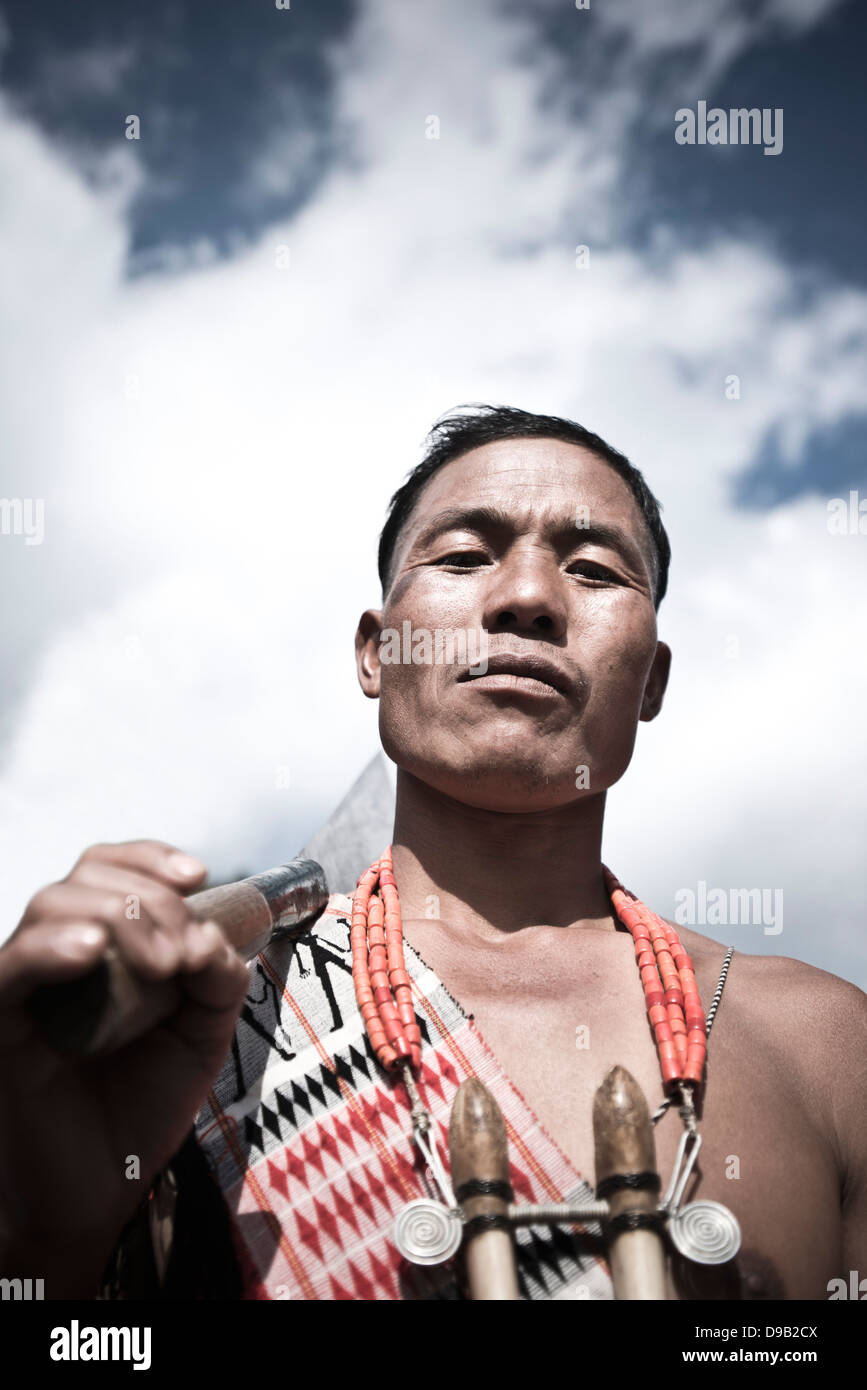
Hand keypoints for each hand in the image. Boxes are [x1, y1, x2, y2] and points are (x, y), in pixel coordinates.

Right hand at [0, 840, 248, 1295]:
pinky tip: (90, 953)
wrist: (104, 1187)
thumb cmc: (144, 1103)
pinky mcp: (0, 1022)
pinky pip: (10, 968)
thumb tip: (211, 935)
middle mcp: (59, 952)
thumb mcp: (202, 1033)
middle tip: (182, 956)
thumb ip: (218, 979)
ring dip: (118, 917)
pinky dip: (50, 948)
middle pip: (87, 878)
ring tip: (161, 965)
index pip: (111, 868)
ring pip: (52, 905)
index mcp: (105, 943)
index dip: (151, 857)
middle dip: (149, 899)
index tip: (198, 876)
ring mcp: (26, 984)